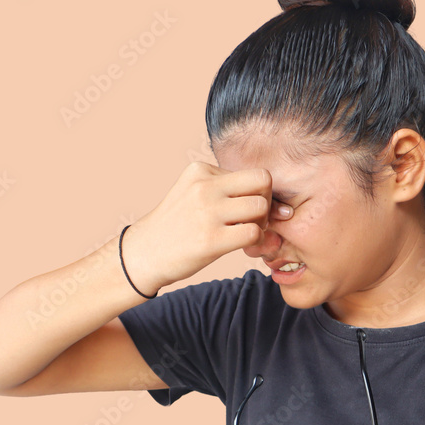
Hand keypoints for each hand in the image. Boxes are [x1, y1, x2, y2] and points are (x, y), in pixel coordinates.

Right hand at [120, 161, 293, 293]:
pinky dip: (256, 241)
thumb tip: (280, 206)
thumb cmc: (175, 226)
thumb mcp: (193, 194)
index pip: (250, 173)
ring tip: (245, 232)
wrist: (144, 254)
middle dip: (266, 201)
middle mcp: (204, 186)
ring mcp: (207, 212)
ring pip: (261, 206)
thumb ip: (226, 190)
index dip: (257, 192)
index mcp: (200, 170)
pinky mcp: (211, 239)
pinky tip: (241, 245)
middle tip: (254, 219)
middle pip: (262, 181)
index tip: (244, 210)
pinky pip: (254, 233)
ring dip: (262, 222)